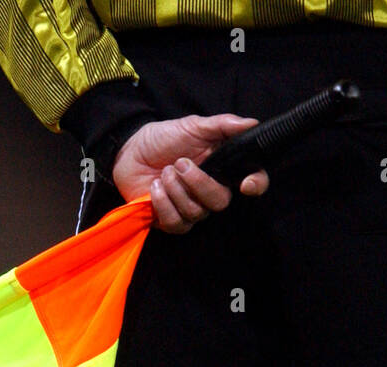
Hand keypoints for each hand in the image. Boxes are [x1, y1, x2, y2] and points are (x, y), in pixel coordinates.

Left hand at [112, 114, 269, 233]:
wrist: (131, 150)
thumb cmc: (164, 139)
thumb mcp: (193, 126)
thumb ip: (223, 125)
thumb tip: (251, 123)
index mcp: (223, 169)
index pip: (252, 181)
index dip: (256, 185)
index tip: (245, 184)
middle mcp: (210, 192)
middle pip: (220, 202)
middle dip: (199, 183)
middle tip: (180, 163)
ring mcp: (190, 208)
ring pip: (196, 213)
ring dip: (177, 190)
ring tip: (164, 172)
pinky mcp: (169, 220)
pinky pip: (175, 223)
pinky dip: (163, 203)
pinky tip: (155, 187)